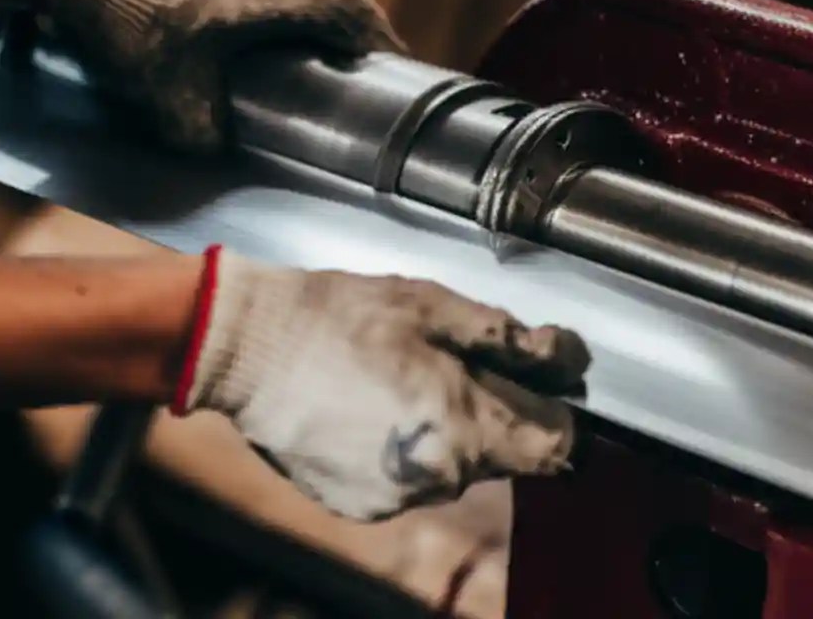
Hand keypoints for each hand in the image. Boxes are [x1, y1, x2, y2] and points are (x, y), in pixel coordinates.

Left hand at [37, 0, 403, 150]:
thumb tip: (235, 158)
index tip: (401, 69)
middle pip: (343, 1)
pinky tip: (300, 46)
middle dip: (367, 38)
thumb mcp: (175, 105)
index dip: (383, 42)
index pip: (352, 12)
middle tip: (381, 75)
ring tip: (347, 64)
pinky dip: (307, 17)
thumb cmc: (136, 39)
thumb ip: (211, 138)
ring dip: (336, 26)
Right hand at [177, 249, 589, 520]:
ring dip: (449, 431)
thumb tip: (565, 358)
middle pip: (504, 455)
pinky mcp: (362, 506)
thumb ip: (508, 339)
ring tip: (402, 382)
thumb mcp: (435, 307)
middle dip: (495, 412)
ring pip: (457, 468)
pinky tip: (372, 410)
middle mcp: (439, 479)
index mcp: (465, 429)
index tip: (544, 385)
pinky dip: (407, 449)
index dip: (560, 414)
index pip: (555, 447)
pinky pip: (411, 481)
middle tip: (452, 364)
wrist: (247, 349)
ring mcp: (397, 499)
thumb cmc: (342, 319)